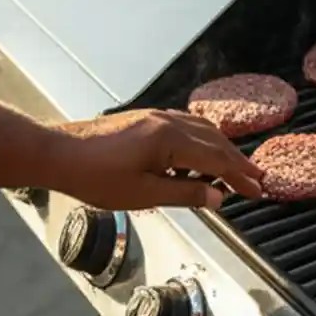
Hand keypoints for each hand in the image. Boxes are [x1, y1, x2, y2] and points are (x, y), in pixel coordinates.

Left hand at [48, 110, 262, 210]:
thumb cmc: (94, 176)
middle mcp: (166, 122)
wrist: (58, 153)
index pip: (217, 160)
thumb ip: (185, 194)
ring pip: (200, 130)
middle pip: (214, 141)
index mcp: (170, 140)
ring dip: (220, 149)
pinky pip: (183, 126)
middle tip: (256, 178)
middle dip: (237, 161)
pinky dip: (200, 141)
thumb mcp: (144, 194)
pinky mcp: (143, 120)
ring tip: (233, 168)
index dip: (240, 176)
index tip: (258, 189)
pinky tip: (197, 155)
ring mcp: (154, 117)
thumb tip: (217, 197)